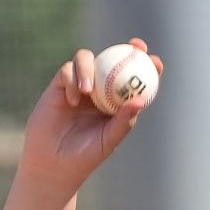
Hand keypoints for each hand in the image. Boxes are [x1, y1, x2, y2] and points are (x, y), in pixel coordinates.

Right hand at [19, 38, 164, 189]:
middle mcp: (98, 90)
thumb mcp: (108, 140)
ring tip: (88, 91)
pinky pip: (67, 71)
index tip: (156, 61)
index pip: (132, 80)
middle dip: (126, 49)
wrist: (53, 163)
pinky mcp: (59, 85)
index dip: (145, 67)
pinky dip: (72, 81)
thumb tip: (141, 100)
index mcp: (115, 103)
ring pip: (87, 59)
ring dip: (90, 68)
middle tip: (135, 46)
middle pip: (112, 60)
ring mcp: (78, 86)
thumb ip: (124, 120)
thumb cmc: (85, 156)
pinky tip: (73, 100)